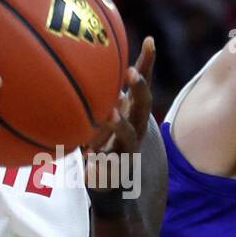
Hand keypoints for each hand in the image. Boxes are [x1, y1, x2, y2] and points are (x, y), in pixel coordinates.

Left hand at [80, 36, 155, 207]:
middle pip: (143, 109)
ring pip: (128, 139)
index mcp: (133, 118)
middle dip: (139, 90)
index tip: (148, 40)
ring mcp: (125, 156)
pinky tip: (88, 164)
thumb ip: (101, 96)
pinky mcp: (112, 178)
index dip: (147, 64)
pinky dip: (98, 168)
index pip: (142, 87)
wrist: (114, 196)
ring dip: (120, 126)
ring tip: (111, 114)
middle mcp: (135, 133)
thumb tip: (87, 62)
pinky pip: (106, 171)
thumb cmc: (106, 149)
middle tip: (130, 73)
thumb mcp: (104, 119)